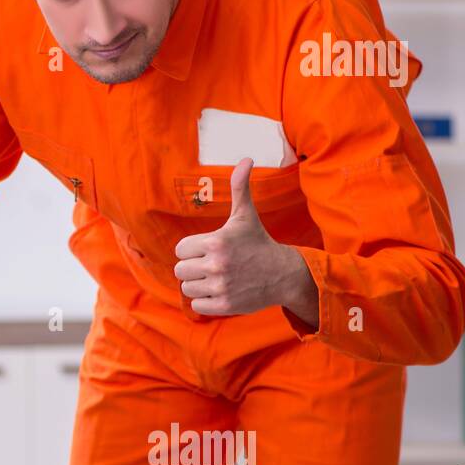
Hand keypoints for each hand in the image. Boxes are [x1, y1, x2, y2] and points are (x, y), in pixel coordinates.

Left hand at [173, 157, 317, 323]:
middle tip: (210, 265)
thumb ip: (240, 188)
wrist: (284, 274)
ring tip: (214, 278)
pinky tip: (218, 291)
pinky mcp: (224, 305)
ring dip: (197, 284)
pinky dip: (204, 301)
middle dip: (192, 267)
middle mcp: (216, 265)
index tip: (207, 249)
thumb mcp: (246, 215)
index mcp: (216, 241)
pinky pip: (196, 305)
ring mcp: (220, 286)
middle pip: (180, 270)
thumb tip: (246, 159)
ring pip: (186, 288)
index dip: (191, 249)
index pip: (180, 249)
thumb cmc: (258, 242)